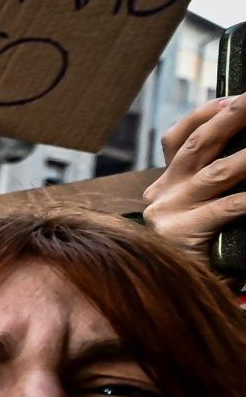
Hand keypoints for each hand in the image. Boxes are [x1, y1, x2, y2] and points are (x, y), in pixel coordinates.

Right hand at [143, 94, 245, 260]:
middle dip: (230, 116)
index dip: (205, 114)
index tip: (233, 97)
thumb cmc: (202, 254)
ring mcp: (168, 213)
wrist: (178, 299)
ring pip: (217, 170)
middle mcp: (160, 195)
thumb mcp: (200, 212)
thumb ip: (212, 184)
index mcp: (162, 187)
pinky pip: (230, 205)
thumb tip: (240, 151)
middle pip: (196, 144)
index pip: (176, 139)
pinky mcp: (183, 233)